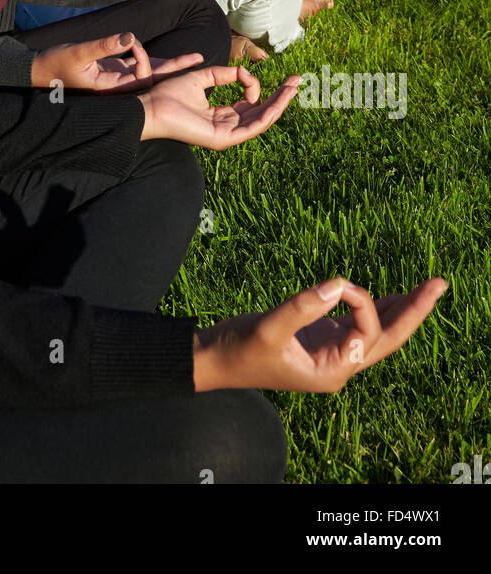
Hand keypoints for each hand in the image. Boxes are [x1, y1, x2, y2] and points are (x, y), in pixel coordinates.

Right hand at [31, 32, 204, 93]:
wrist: (38, 71)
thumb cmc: (54, 63)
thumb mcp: (79, 53)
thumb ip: (104, 45)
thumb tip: (130, 37)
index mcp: (112, 87)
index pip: (143, 78)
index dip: (152, 63)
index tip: (140, 45)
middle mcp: (118, 87)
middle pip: (154, 78)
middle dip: (177, 69)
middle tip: (200, 60)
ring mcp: (115, 81)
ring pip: (148, 73)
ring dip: (169, 66)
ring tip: (192, 60)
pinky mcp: (111, 73)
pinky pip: (137, 68)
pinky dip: (152, 61)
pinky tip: (167, 57)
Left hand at [138, 64, 300, 147]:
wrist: (151, 106)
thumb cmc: (169, 94)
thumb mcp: (202, 77)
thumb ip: (224, 74)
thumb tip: (245, 72)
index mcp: (220, 116)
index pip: (250, 105)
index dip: (256, 86)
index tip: (246, 71)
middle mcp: (226, 127)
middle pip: (261, 113)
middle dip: (280, 97)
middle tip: (297, 80)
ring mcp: (226, 135)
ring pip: (261, 120)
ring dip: (280, 103)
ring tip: (294, 86)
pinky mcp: (224, 139)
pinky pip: (253, 127)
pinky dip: (268, 113)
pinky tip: (279, 100)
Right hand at [192, 276, 446, 393]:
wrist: (215, 361)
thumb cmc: (239, 350)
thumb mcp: (268, 328)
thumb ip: (302, 306)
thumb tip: (336, 285)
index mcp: (333, 371)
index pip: (366, 331)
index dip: (361, 301)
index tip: (337, 283)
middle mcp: (339, 365)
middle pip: (388, 338)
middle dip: (414, 311)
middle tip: (439, 284)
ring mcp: (331, 352)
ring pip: (376, 332)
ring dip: (398, 309)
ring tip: (425, 289)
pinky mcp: (319, 339)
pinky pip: (357, 325)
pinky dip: (372, 309)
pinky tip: (387, 297)